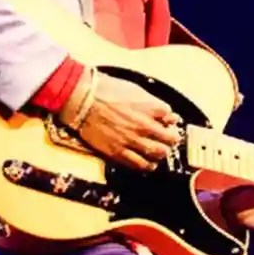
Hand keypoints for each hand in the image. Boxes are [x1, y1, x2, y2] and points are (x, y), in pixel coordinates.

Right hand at [59, 72, 181, 171]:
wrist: (82, 100)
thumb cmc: (105, 90)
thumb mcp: (134, 89)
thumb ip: (150, 101)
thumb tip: (162, 111)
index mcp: (150, 107)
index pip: (171, 116)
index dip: (169, 119)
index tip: (166, 121)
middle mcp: (145, 125)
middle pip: (170, 138)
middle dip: (171, 138)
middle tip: (168, 138)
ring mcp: (132, 140)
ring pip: (158, 153)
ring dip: (161, 152)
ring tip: (159, 151)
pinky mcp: (118, 151)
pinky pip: (139, 164)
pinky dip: (147, 165)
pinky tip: (148, 163)